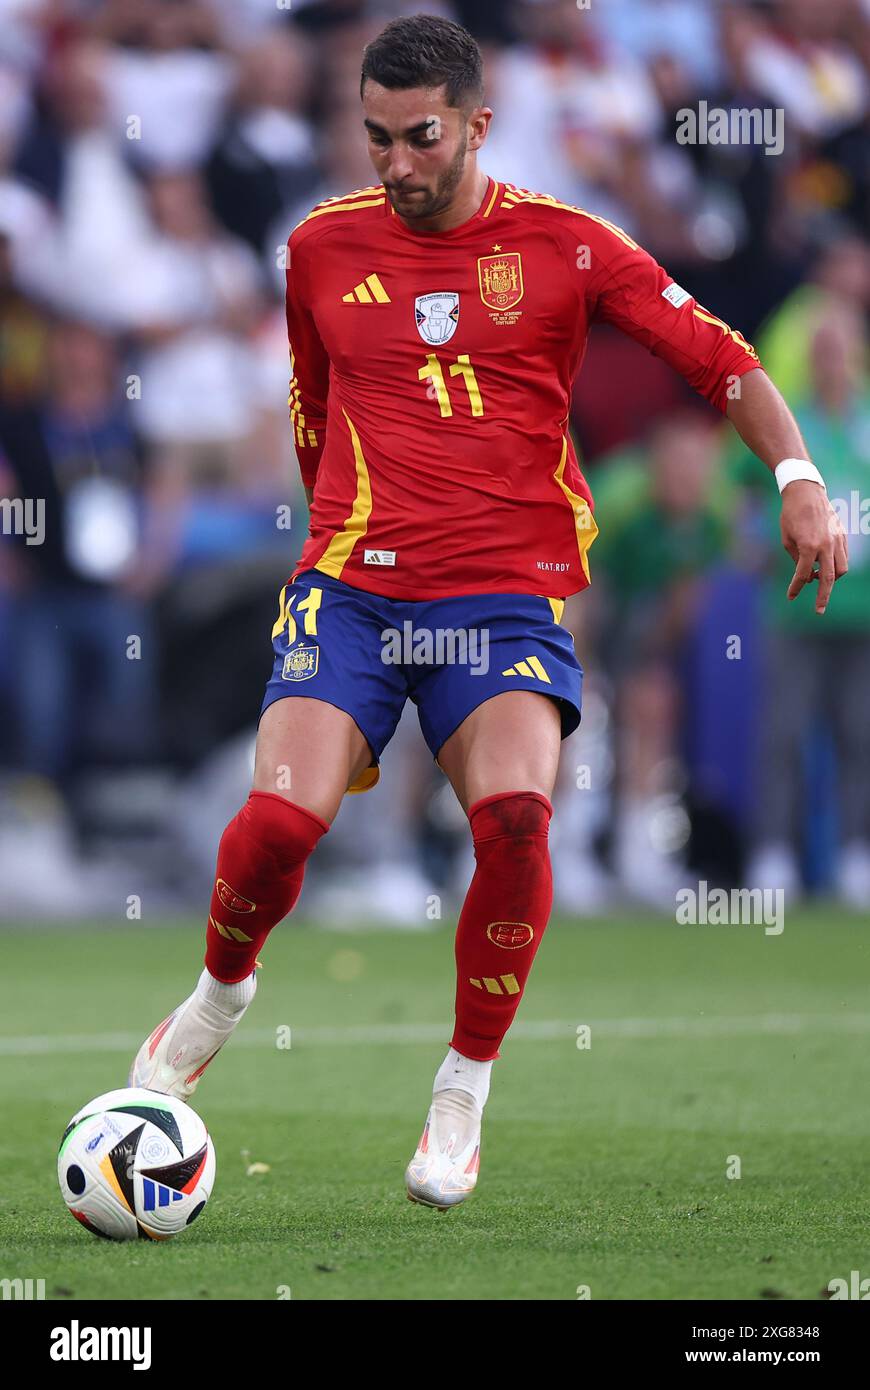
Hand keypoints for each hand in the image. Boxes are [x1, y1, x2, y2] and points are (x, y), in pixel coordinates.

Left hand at [780, 480, 847, 613]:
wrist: (806, 492)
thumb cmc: (791, 515)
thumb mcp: (786, 539)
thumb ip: (796, 559)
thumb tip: (807, 574)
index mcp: (808, 546)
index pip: (802, 575)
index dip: (796, 588)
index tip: (791, 597)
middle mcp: (826, 545)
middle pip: (828, 578)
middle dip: (823, 597)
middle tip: (819, 611)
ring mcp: (837, 540)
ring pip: (841, 569)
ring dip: (831, 579)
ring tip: (818, 580)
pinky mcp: (842, 535)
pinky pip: (844, 557)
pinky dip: (836, 566)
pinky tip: (826, 567)